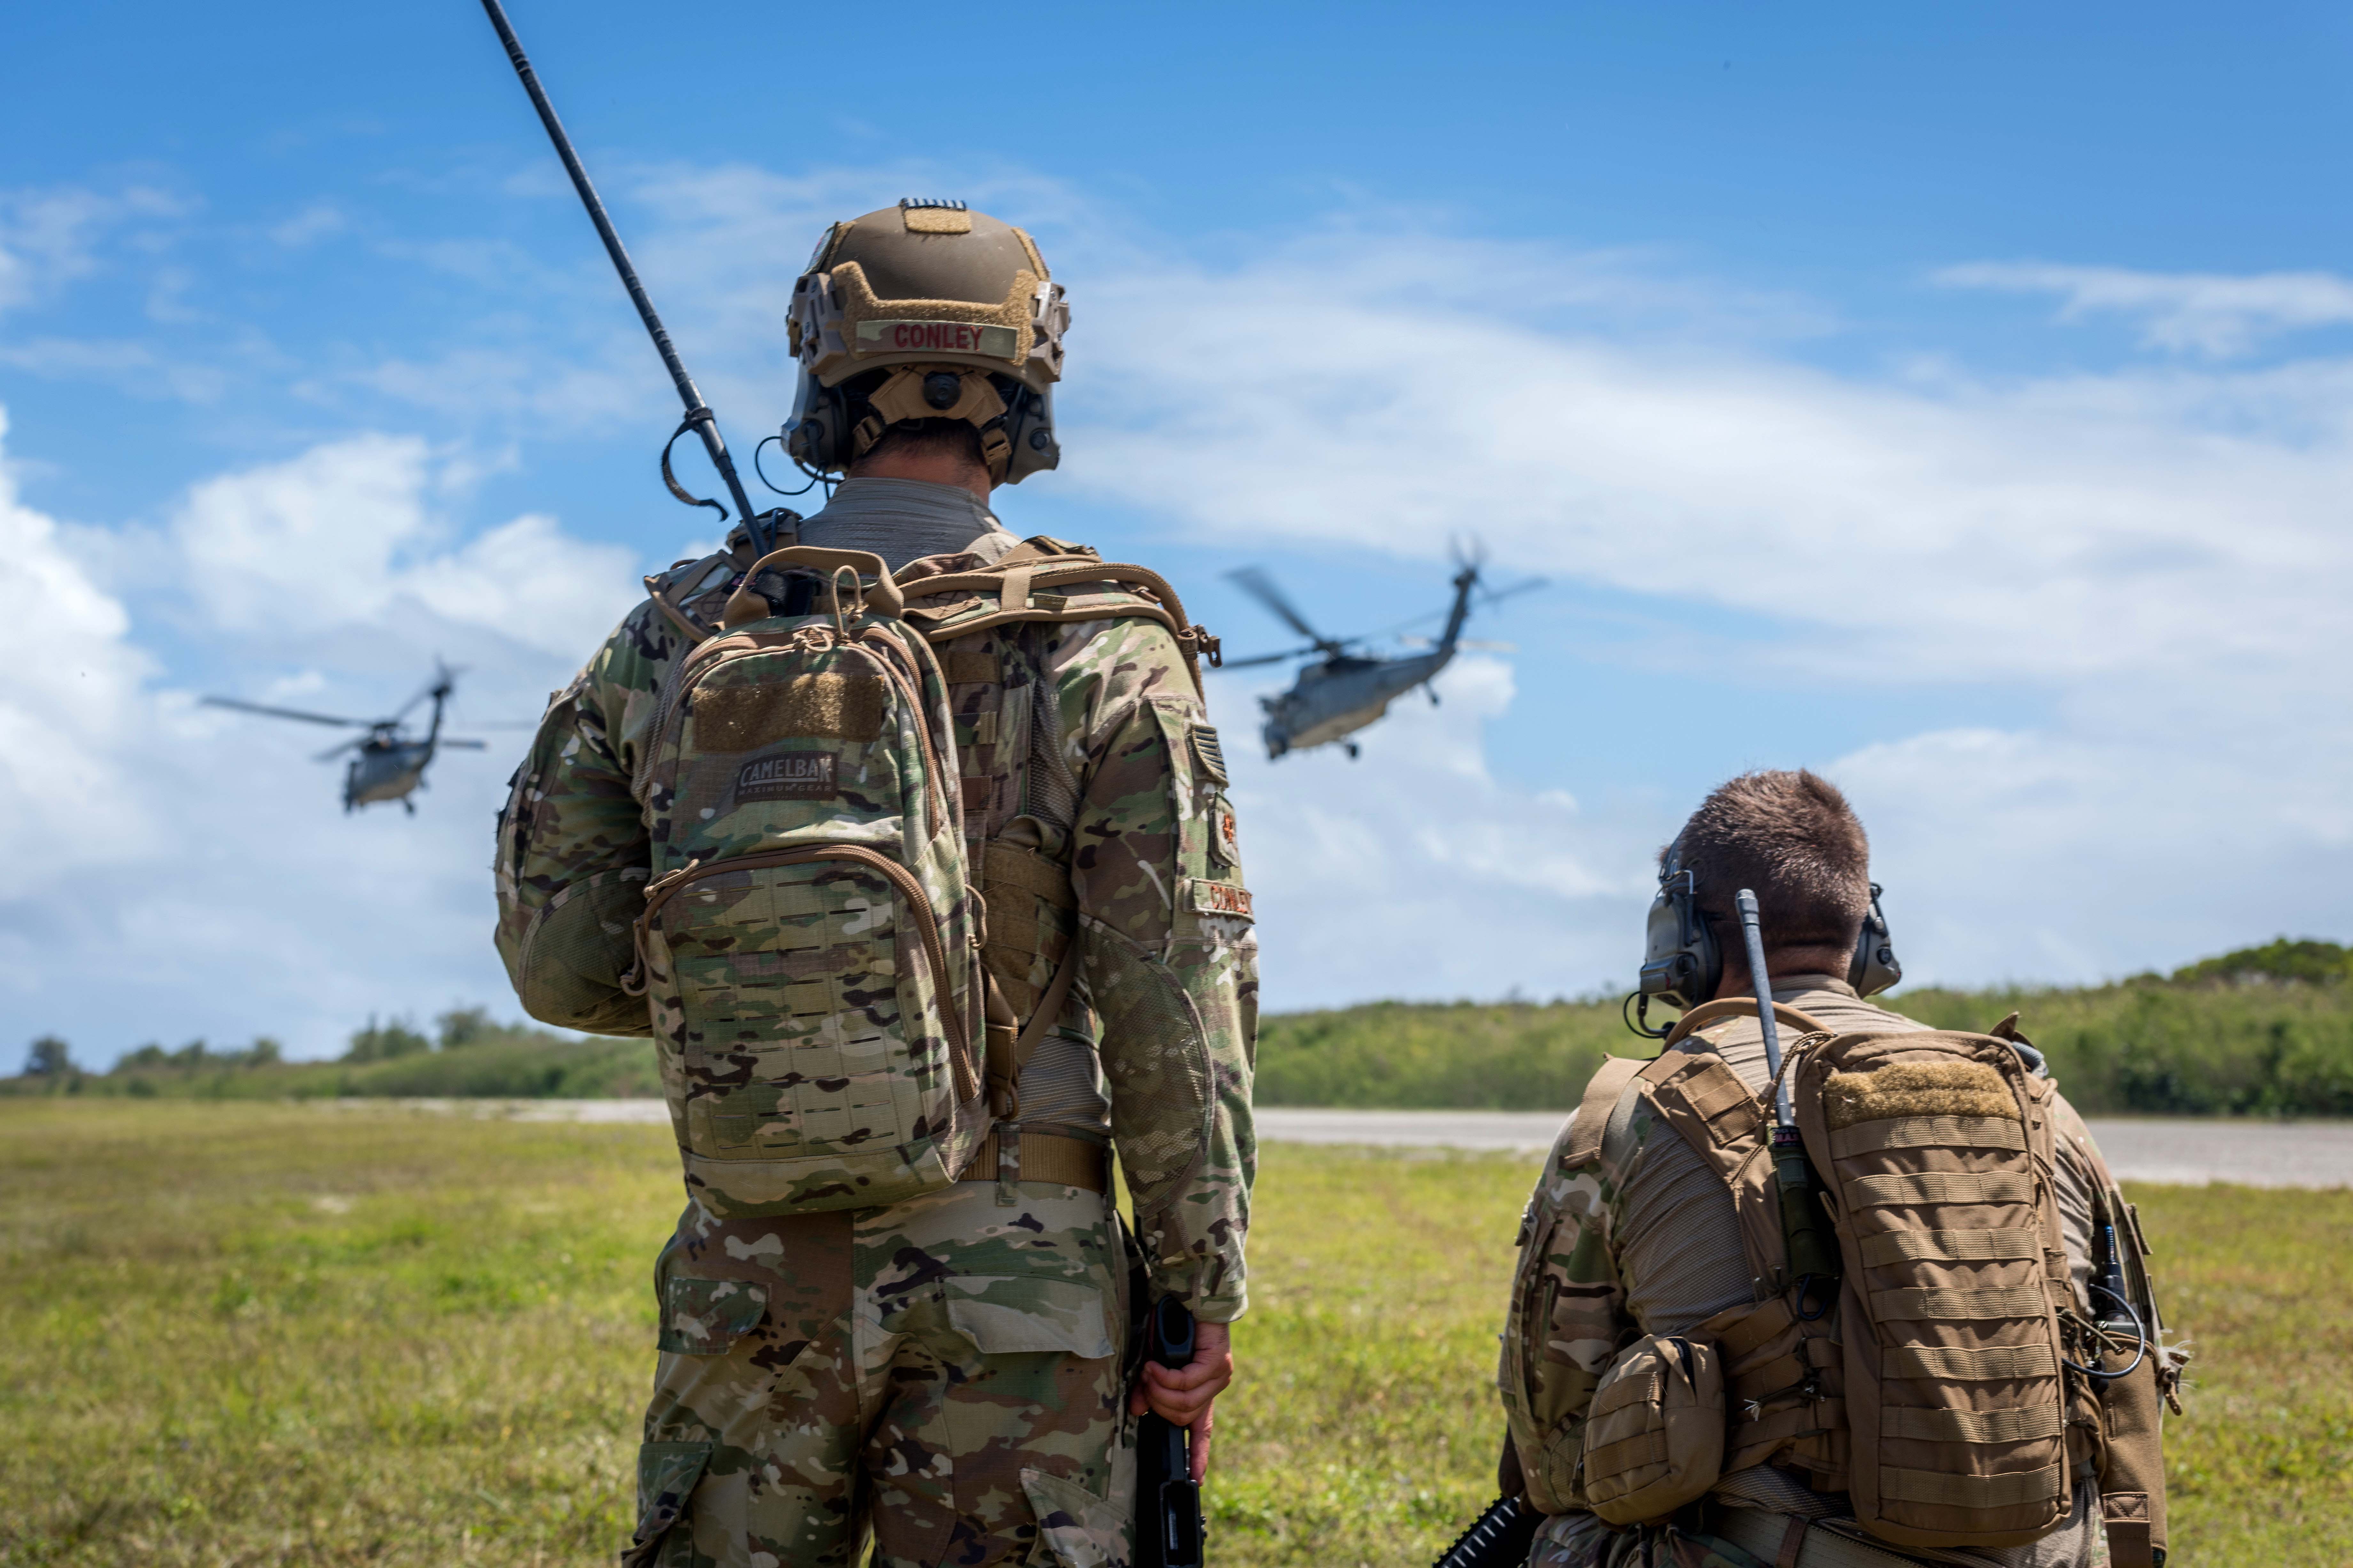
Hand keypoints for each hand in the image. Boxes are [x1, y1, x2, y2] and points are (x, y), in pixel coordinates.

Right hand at [1129, 1319, 1232, 1482]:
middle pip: (1182, 1417)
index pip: (1203, 1430)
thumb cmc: (1171, 1327)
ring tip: (1148, 1370)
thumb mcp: (1153, 1362)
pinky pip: (1185, 1382)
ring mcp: (1218, 1375)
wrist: (1187, 1294)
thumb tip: (1137, 1412)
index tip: (1196, 1478)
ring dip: (1159, 1390)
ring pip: (1184, 1403)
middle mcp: (1213, 1386)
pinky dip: (1164, 1376)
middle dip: (1157, 1404)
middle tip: (1144, 1381)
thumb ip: (1148, 1388)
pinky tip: (1155, 1364)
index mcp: (1201, 1391)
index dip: (1199, 1455)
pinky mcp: (1217, 1363)